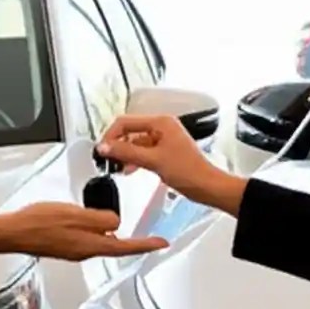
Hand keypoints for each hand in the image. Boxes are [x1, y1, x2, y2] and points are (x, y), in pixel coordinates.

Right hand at [4, 202, 167, 259]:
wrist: (11, 233)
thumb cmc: (37, 224)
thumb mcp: (74, 215)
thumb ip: (99, 218)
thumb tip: (115, 221)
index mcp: (90, 245)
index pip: (126, 247)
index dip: (146, 245)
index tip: (161, 243)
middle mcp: (84, 251)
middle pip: (116, 246)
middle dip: (132, 240)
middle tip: (147, 236)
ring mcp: (73, 249)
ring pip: (101, 241)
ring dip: (112, 233)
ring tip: (120, 224)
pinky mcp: (64, 245)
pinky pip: (87, 238)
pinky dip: (95, 230)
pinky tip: (91, 221)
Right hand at [97, 114, 245, 212]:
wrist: (207, 186)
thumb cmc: (189, 171)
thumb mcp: (152, 160)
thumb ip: (126, 152)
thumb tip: (105, 146)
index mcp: (161, 122)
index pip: (126, 122)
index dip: (111, 135)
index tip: (102, 149)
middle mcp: (162, 127)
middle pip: (130, 131)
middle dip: (118, 145)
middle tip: (107, 160)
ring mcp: (163, 140)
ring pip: (136, 143)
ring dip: (125, 154)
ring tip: (116, 167)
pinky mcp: (164, 152)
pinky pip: (143, 151)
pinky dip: (134, 159)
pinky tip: (129, 169)